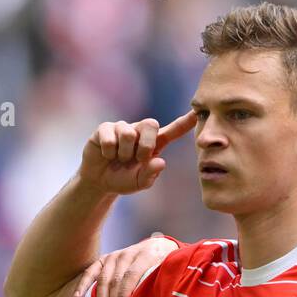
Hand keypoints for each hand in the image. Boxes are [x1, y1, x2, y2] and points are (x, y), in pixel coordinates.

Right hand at [73, 235, 179, 296]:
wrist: (159, 247)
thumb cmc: (166, 266)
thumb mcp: (171, 269)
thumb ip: (167, 281)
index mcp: (147, 254)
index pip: (132, 274)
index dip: (126, 291)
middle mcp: (128, 253)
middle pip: (116, 279)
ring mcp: (115, 256)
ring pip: (104, 278)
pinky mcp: (105, 259)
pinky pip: (91, 272)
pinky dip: (83, 285)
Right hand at [80, 110, 196, 195]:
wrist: (99, 182)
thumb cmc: (123, 179)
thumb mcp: (139, 183)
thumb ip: (150, 175)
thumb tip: (160, 162)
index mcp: (154, 144)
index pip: (173, 130)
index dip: (184, 123)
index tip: (197, 113)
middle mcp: (140, 132)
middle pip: (151, 123)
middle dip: (146, 145)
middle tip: (138, 159)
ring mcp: (123, 128)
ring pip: (128, 132)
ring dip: (124, 152)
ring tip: (120, 159)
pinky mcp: (106, 128)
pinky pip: (110, 136)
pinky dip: (109, 152)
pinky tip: (107, 155)